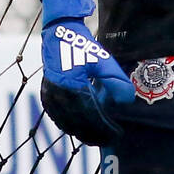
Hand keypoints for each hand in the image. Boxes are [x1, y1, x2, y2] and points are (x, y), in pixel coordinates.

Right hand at [39, 0, 135, 145]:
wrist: (59, 32)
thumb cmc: (82, 46)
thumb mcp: (103, 61)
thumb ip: (116, 82)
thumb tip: (126, 101)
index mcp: (72, 86)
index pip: (91, 116)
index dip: (105, 128)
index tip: (117, 134)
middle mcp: (58, 93)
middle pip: (78, 124)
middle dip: (94, 134)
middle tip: (108, 140)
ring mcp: (50, 94)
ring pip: (66, 123)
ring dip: (82, 131)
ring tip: (96, 136)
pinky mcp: (46, 93)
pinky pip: (58, 116)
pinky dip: (70, 124)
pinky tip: (80, 126)